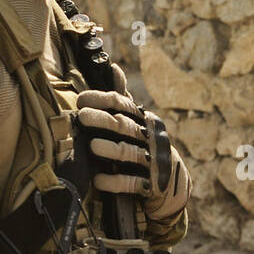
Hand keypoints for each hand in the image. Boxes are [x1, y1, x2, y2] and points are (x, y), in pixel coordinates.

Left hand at [75, 89, 190, 219]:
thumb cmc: (146, 147)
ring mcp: (152, 162)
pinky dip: (115, 181)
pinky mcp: (150, 185)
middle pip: (125, 127)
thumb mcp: (140, 122)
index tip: (81, 99)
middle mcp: (151, 139)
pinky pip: (132, 183)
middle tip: (83, 116)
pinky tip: (98, 180)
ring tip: (93, 146)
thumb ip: (124, 99)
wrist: (172, 186)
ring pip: (129, 153)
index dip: (102, 100)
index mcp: (146, 121)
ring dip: (111, 150)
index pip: (124, 105)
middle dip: (104, 121)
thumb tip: (113, 67)